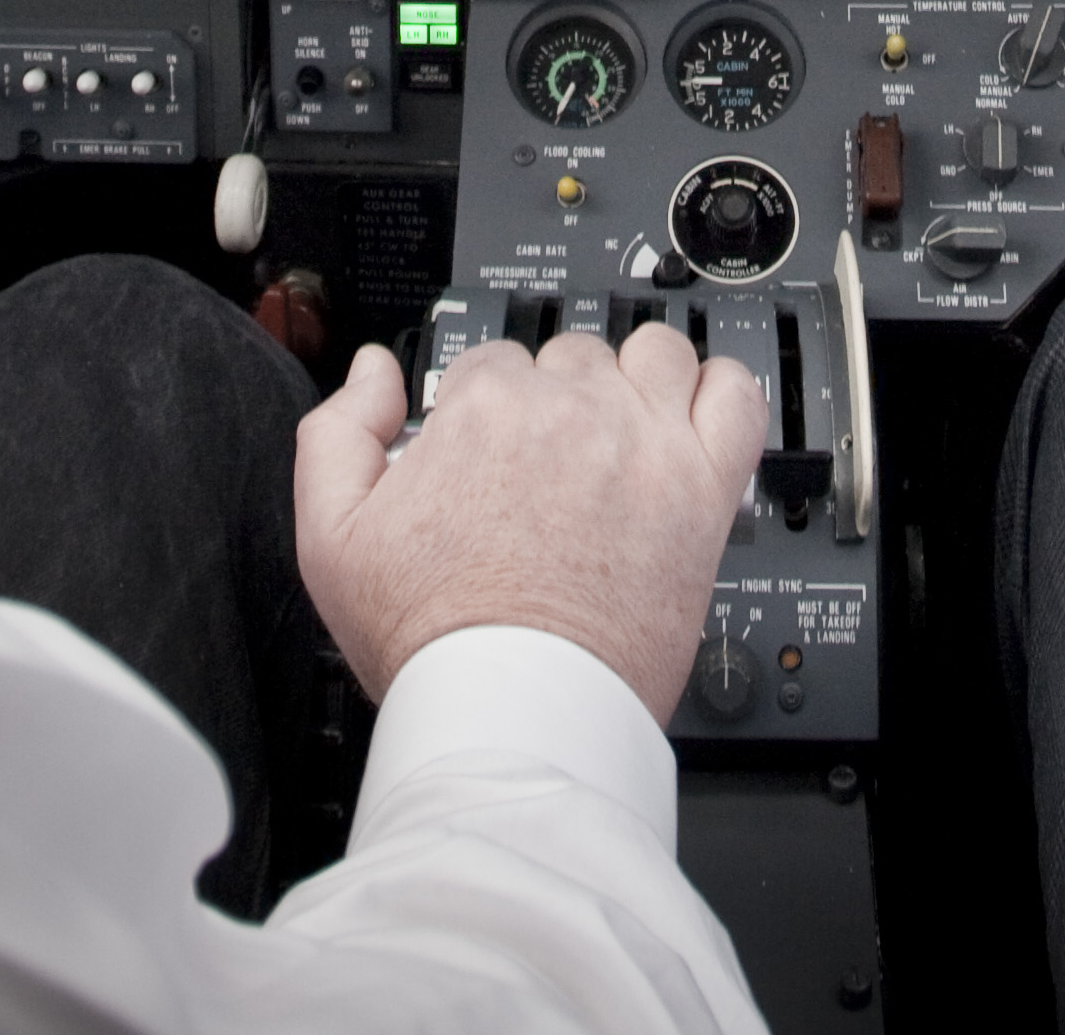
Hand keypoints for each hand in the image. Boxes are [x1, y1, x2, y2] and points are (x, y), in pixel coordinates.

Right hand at [291, 327, 760, 712]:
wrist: (513, 710)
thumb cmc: (433, 635)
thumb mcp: (330, 535)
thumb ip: (337, 431)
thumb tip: (375, 369)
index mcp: (486, 407)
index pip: (493, 361)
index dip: (488, 408)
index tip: (492, 452)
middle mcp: (571, 410)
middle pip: (571, 356)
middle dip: (558, 399)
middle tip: (550, 465)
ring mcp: (644, 443)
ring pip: (653, 354)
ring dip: (635, 381)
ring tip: (620, 436)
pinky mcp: (703, 486)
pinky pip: (735, 395)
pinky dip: (720, 392)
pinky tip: (693, 422)